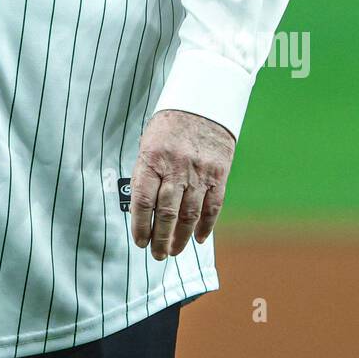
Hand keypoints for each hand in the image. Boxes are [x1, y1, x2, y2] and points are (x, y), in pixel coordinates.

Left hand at [130, 109, 234, 259]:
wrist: (203, 102)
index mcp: (152, 158)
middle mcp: (175, 167)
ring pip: (189, 215)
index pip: (143, 201)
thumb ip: (147, 174)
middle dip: (160, 239)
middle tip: (157, 255)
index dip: (140, 226)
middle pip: (166, 213)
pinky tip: (197, 239)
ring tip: (174, 251)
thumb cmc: (169, 126)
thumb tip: (143, 210)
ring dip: (181, 238)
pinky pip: (212, 207)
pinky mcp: (219, 174)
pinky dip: (205, 226)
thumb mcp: (149, 143)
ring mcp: (199, 172)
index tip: (139, 241)